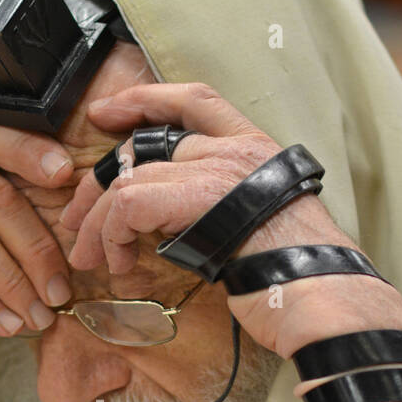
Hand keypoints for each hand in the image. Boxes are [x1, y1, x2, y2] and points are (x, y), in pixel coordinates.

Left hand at [60, 82, 401, 356]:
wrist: (324, 300)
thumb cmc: (297, 282)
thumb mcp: (256, 230)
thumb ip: (215, 212)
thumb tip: (164, 229)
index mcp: (255, 151)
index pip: (195, 101)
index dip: (146, 101)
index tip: (108, 115)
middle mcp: (238, 149)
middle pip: (146, 147)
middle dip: (98, 187)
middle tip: (77, 224)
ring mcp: (222, 169)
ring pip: (130, 179)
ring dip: (100, 225)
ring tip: (94, 260)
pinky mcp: (202, 197)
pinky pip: (132, 202)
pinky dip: (114, 236)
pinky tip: (121, 265)